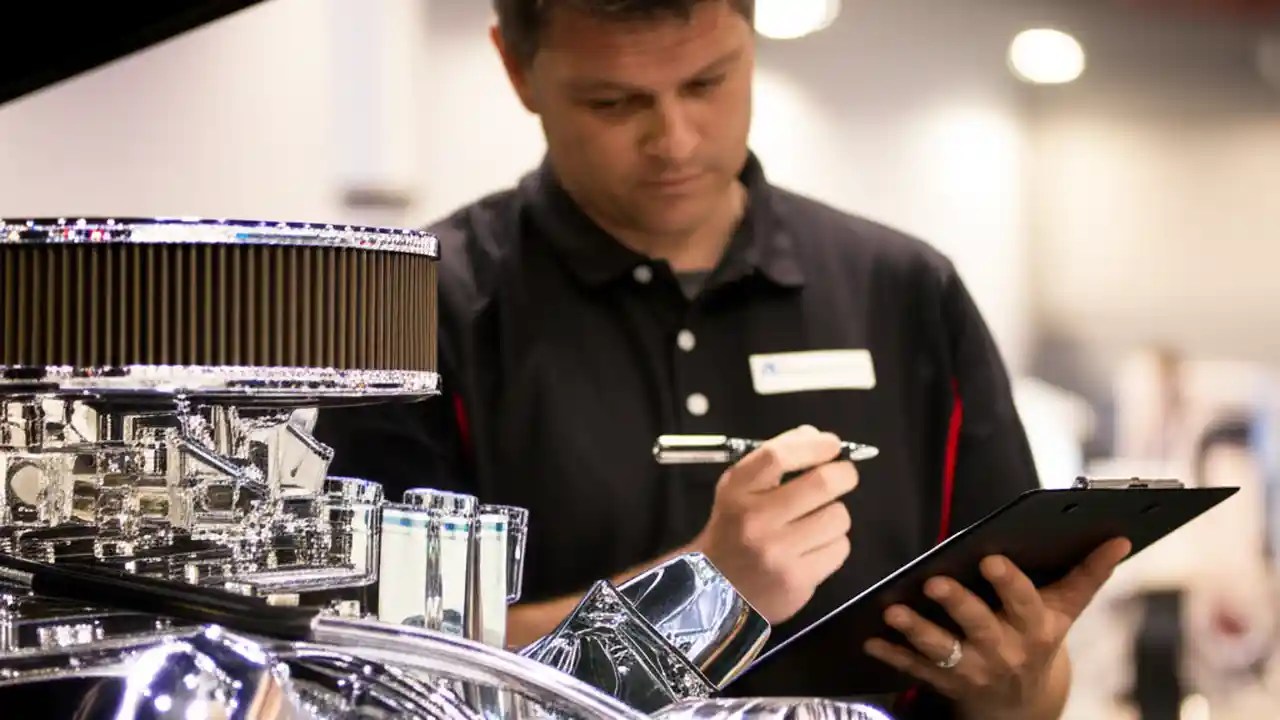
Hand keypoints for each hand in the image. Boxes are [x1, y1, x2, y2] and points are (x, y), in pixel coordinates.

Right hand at [688, 425, 857, 623]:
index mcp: (737, 491)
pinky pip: (839, 549)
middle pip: (822, 483)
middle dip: (844, 474)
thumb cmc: (733, 529)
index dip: (814, 445)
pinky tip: (814, 548)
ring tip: (818, 521)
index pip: (779, 456)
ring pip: (837, 517)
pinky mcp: (797, 581)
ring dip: (835, 515)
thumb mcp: (739, 489)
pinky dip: (834, 544)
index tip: (832, 444)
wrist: (712, 588)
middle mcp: (755, 520)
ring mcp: (777, 553)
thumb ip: (775, 459)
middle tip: (843, 476)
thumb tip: (817, 437)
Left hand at [863, 537, 1131, 719]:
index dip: (1009, 583)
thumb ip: (1088, 574)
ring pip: (943, 650)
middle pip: (979, 625)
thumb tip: (1120, 536)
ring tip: (892, 610)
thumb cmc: (1040, 635)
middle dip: (957, 604)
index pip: (1025, 602)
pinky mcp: (947, 683)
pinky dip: (893, 655)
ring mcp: (975, 670)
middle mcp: (1005, 650)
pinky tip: (870, 639)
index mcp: (1036, 627)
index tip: (991, 558)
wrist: (1024, 703)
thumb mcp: (1066, 609)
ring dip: (916, 631)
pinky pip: (916, 670)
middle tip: (933, 582)